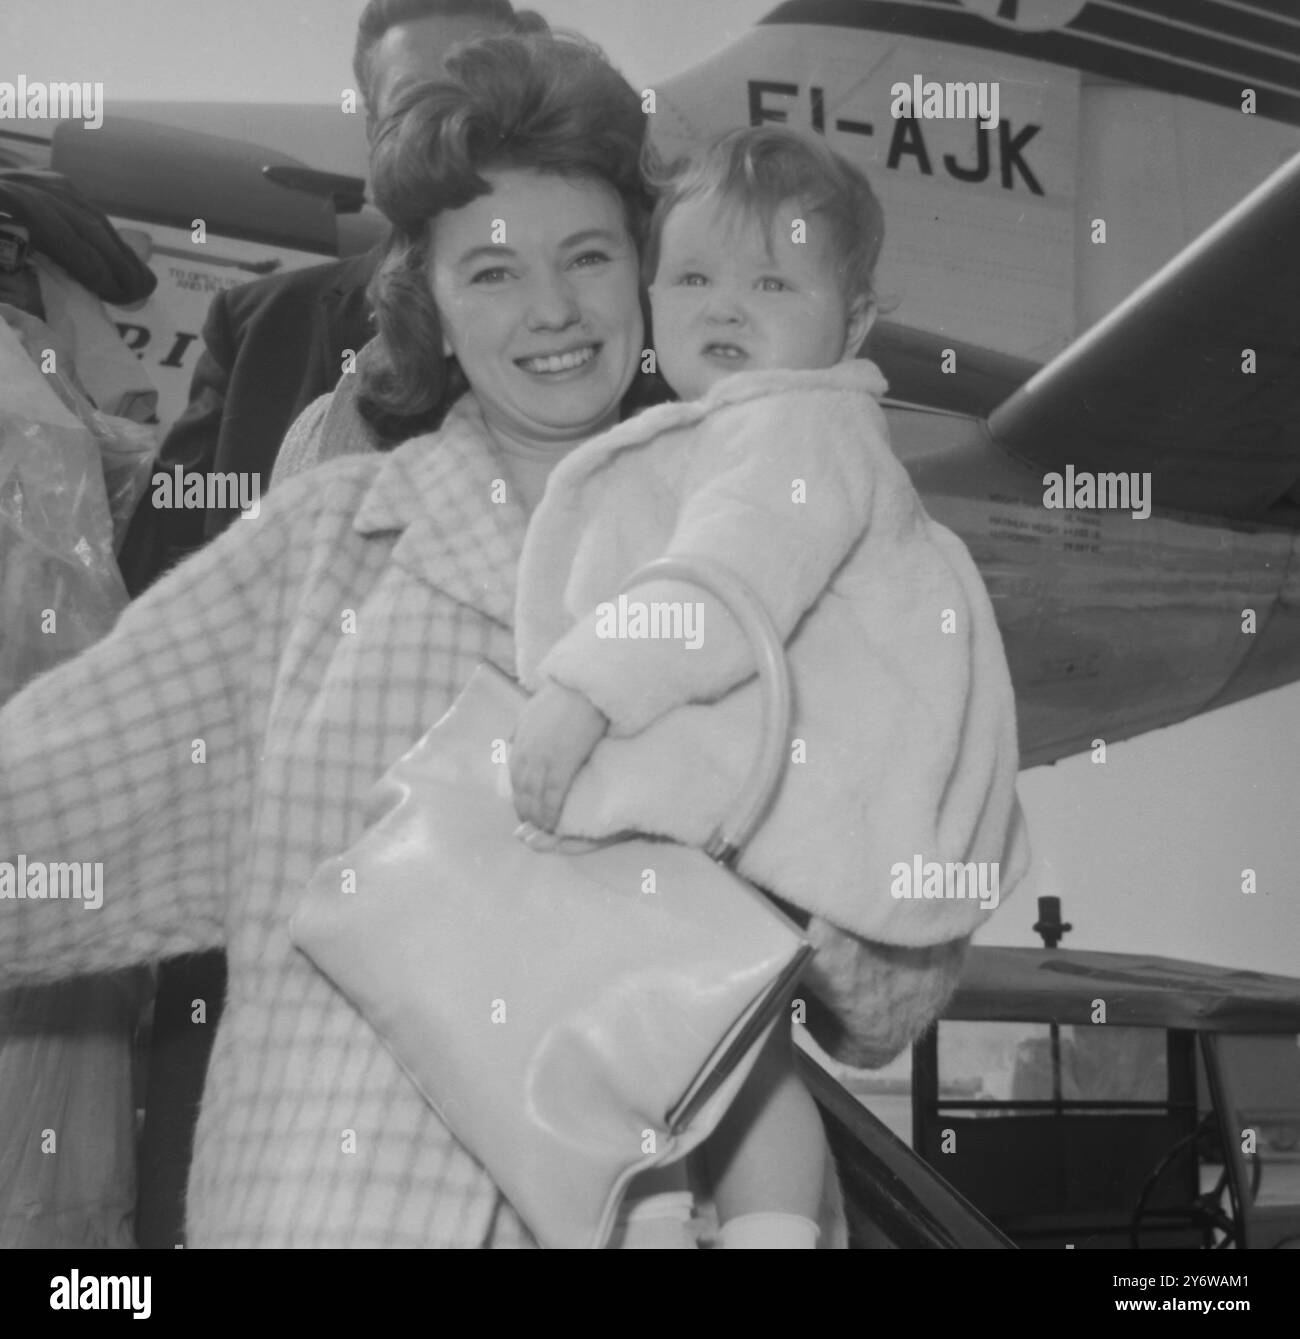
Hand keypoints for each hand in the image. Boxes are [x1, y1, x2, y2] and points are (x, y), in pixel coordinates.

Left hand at [509, 682, 608, 832]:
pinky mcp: (561, 764)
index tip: (524, 810)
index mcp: (520, 740)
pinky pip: (553, 797)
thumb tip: (511, 740)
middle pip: (521, 791)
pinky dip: (551, 814)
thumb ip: (522, 728)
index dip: (518, 797)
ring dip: (537, 818)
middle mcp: (526, 752)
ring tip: (544, 831)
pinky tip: (555, 826)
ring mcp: (542, 759)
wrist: (585, 686)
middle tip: (532, 828)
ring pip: (534, 797)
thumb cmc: (567, 696)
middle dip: (525, 811)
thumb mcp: (533, 710)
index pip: (514, 777)